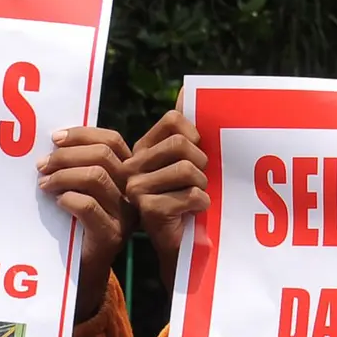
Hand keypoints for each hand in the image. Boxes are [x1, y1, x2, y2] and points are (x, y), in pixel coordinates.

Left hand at [38, 127, 129, 319]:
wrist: (83, 273)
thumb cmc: (77, 225)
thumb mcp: (83, 190)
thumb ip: (80, 166)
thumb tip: (55, 141)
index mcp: (128, 176)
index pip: (112, 140)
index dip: (82, 134)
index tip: (54, 138)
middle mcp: (132, 193)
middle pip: (103, 155)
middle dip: (66, 155)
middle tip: (42, 165)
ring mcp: (125, 215)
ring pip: (96, 177)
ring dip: (62, 175)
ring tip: (43, 184)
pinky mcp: (112, 235)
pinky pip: (87, 206)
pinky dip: (67, 199)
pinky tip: (56, 202)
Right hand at [126, 109, 209, 288]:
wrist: (182, 248)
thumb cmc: (189, 203)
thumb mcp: (189, 162)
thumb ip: (185, 130)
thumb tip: (186, 88)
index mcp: (141, 151)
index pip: (174, 122)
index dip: (196, 137)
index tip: (197, 155)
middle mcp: (133, 167)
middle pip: (182, 145)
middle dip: (202, 164)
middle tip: (199, 183)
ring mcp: (136, 189)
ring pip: (188, 169)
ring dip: (203, 186)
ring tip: (197, 199)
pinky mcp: (148, 210)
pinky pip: (192, 195)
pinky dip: (202, 204)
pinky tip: (195, 212)